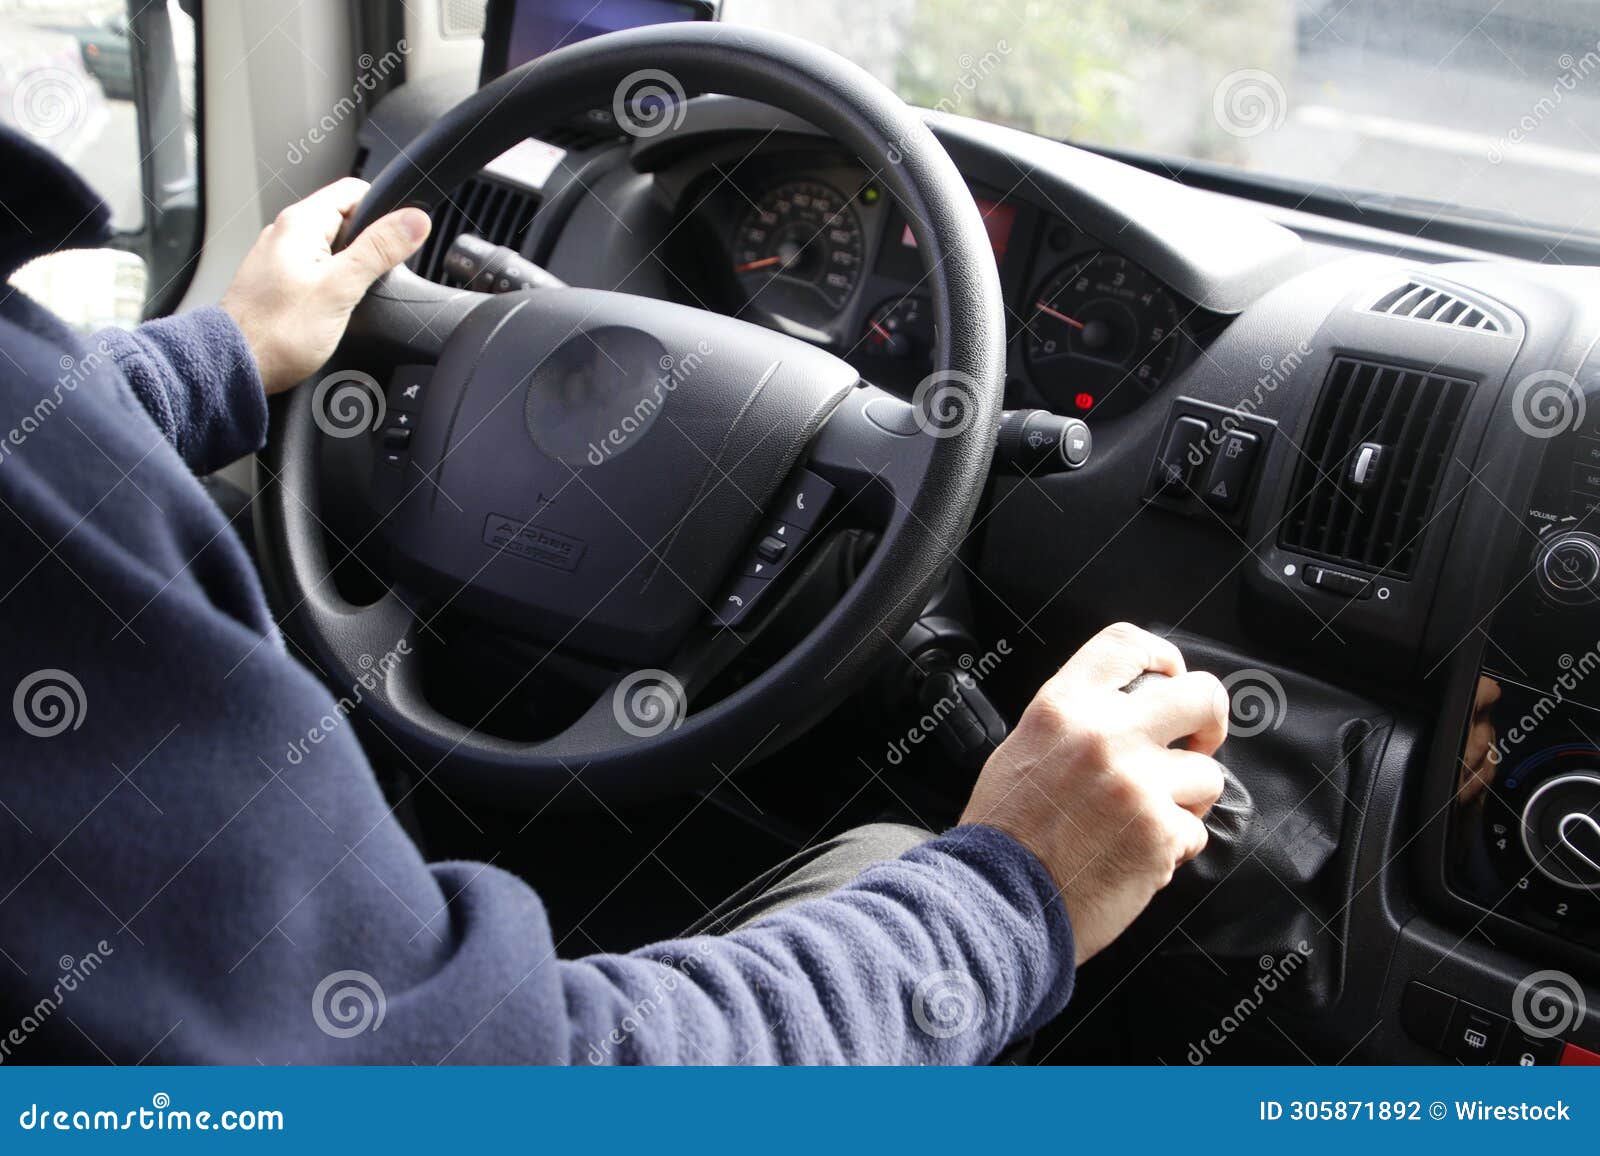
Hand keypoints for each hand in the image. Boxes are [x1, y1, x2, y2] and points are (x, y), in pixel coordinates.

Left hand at [220, 177, 430, 393]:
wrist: (234, 367)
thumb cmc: (276, 332)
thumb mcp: (340, 288)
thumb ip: (379, 250)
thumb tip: (414, 221)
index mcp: (300, 223)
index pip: (354, 191)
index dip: (384, 210)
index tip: (400, 239)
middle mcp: (285, 234)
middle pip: (345, 220)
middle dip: (370, 245)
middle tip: (374, 278)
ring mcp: (279, 258)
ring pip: (331, 248)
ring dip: (351, 268)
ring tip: (351, 298)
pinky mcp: (278, 282)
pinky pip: (316, 270)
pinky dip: (332, 283)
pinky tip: (332, 308)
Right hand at [959, 622, 1228, 964]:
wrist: (996, 897)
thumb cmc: (1005, 831)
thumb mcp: (1025, 746)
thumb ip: (1076, 721)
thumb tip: (1130, 712)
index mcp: (1064, 706)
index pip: (1130, 644)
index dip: (1164, 658)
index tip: (1171, 678)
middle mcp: (1105, 734)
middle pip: (1201, 694)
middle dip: (1209, 721)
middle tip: (1195, 745)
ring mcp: (1137, 782)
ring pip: (1208, 774)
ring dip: (1186, 800)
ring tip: (1145, 819)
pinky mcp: (1159, 831)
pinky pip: (1196, 831)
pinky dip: (1173, 847)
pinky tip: (1134, 855)